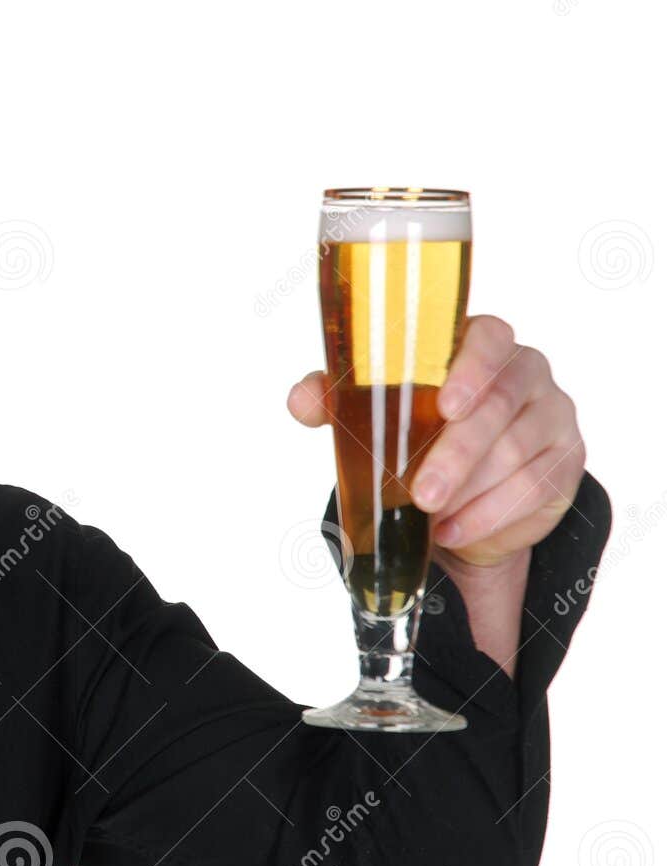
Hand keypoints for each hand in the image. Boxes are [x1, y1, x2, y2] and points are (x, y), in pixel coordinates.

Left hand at [286, 315, 585, 569]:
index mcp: (478, 344)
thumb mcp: (373, 411)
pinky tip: (454, 530)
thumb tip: (301, 402)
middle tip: (422, 491)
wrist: (460, 493)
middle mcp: (524, 372)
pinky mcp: (564, 462)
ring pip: (517, 451)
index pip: (488, 336)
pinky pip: (534, 488)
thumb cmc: (416, 431)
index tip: (447, 403)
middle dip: (457, 453)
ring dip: (470, 489)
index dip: (471, 365)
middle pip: (500, 404)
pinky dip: (489, 514)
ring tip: (429, 513)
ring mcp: (551, 415)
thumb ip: (336, 398)